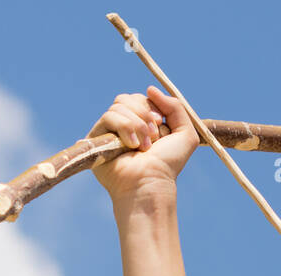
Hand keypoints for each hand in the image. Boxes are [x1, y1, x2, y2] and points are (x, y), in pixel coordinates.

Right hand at [88, 86, 199, 202]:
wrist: (151, 182)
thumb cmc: (168, 163)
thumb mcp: (185, 133)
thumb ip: (175, 107)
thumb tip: (150, 89)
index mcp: (141, 123)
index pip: (140, 99)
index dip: (151, 107)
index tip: (160, 123)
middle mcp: (123, 126)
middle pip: (127, 98)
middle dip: (143, 114)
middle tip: (153, 137)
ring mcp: (108, 133)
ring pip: (118, 106)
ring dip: (136, 124)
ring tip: (143, 146)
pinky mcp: (96, 139)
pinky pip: (108, 117)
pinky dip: (124, 128)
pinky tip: (131, 146)